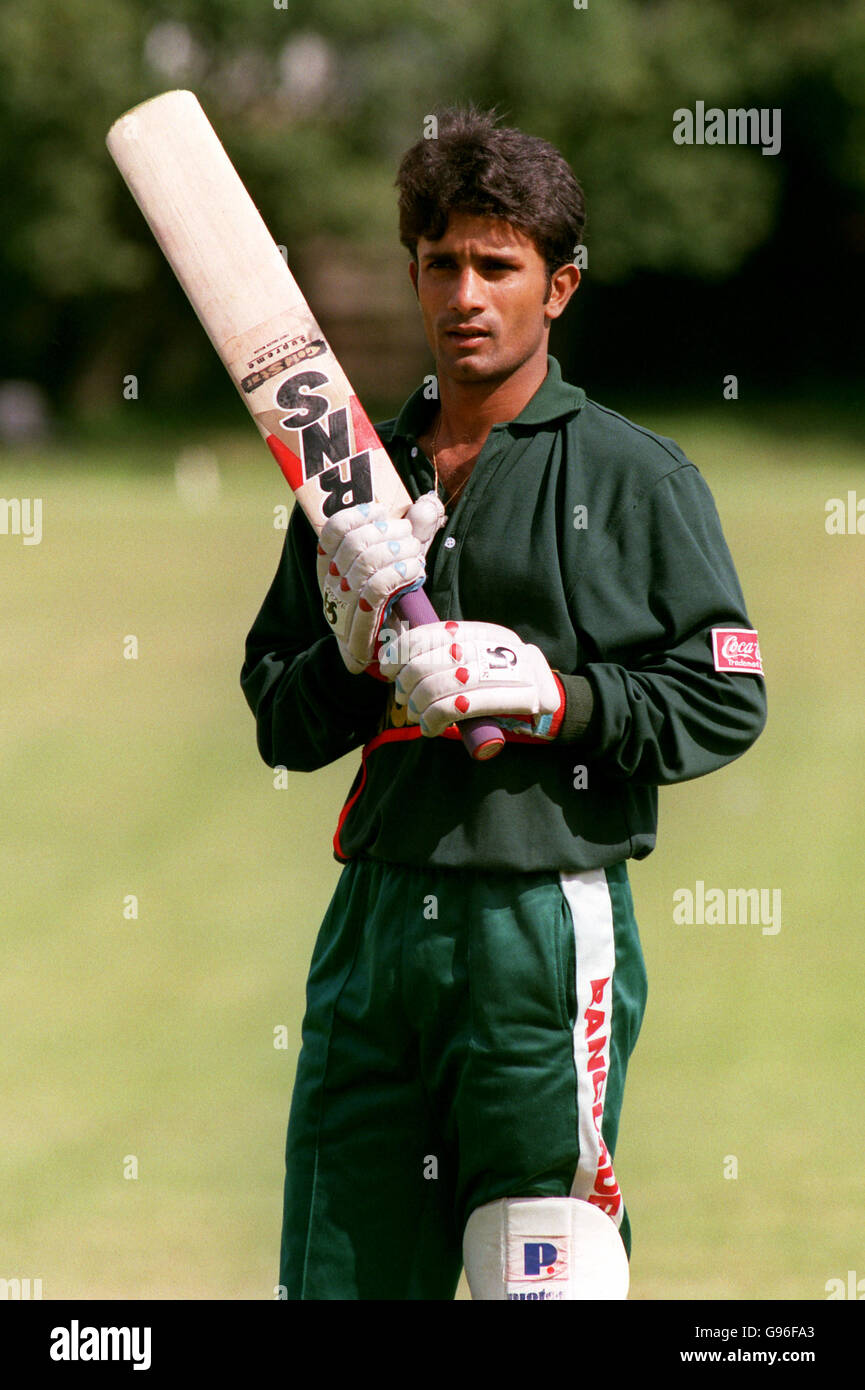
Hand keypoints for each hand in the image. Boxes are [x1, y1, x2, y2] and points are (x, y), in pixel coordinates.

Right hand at [316, 492, 444, 673]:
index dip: (357, 514)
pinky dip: (398, 574)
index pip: (332, 531)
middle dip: (387, 532)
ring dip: (398, 552)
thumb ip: (414, 533)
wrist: (391, 659)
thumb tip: (427, 505)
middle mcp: (330, 588)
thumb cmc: (396, 607)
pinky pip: (375, 591)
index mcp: (331, 566)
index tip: (382, 511)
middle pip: (352, 544)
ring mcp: (341, 611)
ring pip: (365, 565)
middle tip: (409, 537)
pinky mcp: (357, 632)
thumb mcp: (404, 562)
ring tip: (415, 555)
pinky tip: (414, 572)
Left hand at [378, 619, 564, 738]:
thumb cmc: (507, 686)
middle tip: (403, 697)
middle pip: (431, 660)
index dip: (402, 649)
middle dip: (407, 681)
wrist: (555, 704)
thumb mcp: (481, 662)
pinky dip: (434, 720)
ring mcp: (505, 673)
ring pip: (439, 685)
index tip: (388, 666)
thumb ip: (451, 658)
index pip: (433, 632)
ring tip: (417, 715)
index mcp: (484, 633)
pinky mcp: (512, 701)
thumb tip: (401, 662)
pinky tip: (430, 727)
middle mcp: (495, 647)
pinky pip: (456, 708)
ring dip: (418, 704)